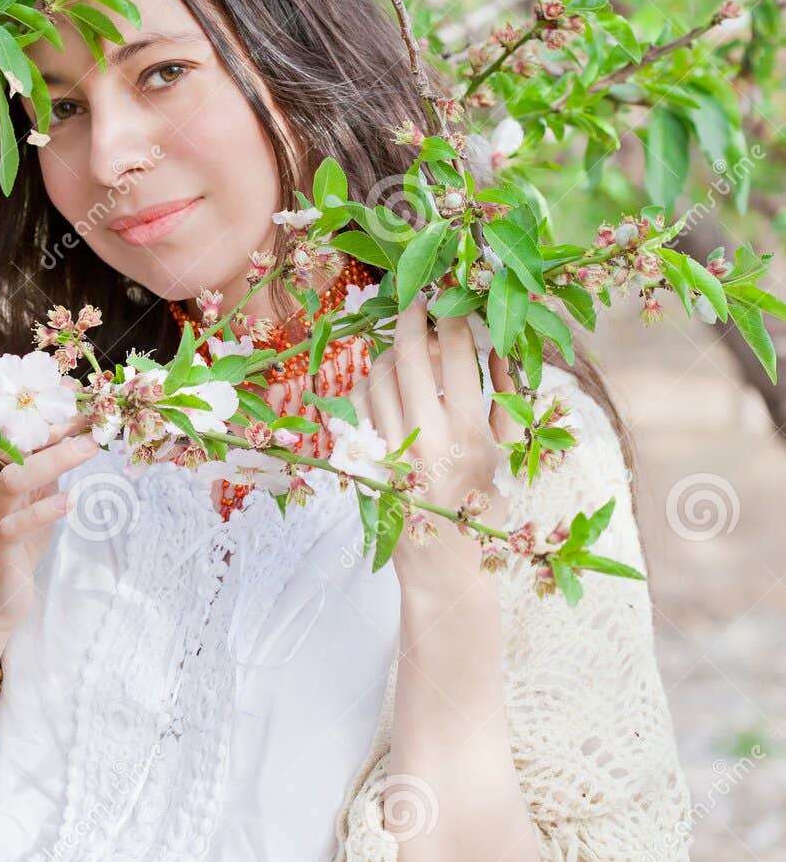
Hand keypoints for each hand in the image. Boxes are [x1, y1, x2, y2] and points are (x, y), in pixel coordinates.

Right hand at [0, 416, 101, 646]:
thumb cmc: (14, 556)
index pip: (11, 436)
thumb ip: (45, 480)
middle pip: (9, 449)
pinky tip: (69, 501)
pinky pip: (13, 527)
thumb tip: (72, 442)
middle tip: (90, 419)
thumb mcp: (32, 510)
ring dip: (52, 460)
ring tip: (87, 448)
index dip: (40, 416)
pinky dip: (42, 512)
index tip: (75, 399)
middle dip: (49, 428)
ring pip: (11, 481)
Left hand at [350, 301, 522, 580]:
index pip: (458, 354)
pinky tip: (384, 382)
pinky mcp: (364, 460)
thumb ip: (506, 398)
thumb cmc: (484, 510)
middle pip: (411, 354)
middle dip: (414, 316)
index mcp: (469, 433)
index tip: (453, 296)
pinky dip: (367, 382)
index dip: (453, 316)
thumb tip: (500, 347)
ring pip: (379, 374)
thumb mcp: (506, 455)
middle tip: (418, 299)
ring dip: (392, 351)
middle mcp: (425, 437)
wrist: (442, 565)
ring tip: (407, 347)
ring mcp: (389, 448)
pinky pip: (356, 403)